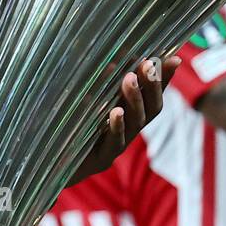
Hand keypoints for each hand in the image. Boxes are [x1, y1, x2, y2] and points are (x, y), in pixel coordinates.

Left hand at [72, 54, 181, 182]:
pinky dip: (116, 126)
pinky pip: (114, 143)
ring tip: (129, 79)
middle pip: (151, 110)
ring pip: (135, 124)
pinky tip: (116, 112)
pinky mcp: (101, 159)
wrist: (50, 166)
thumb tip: (112, 61)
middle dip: (152, 86)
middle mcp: (128, 132)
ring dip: (134, 100)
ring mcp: (117, 147)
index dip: (164, 80)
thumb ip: (100, 85)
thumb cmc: (69, 130)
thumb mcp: (85, 102)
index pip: (152, 96)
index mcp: (128, 117)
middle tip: (148, 65)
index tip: (175, 59)